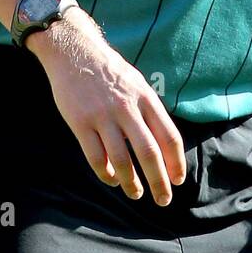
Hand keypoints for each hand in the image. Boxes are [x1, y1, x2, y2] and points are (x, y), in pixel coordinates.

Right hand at [27, 9, 186, 205]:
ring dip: (132, 183)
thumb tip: (164, 145)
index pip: (168, 136)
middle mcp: (126, 108)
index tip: (177, 180)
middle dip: (159, 181)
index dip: (176, 162)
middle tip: (164, 200)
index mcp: (145, 98)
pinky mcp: (80, 122)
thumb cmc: (109, 71)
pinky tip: (112, 180)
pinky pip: (96, 156)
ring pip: (121, 160)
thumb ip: (149, 111)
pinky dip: (106, 174)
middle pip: (149, 152)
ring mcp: (102, 116)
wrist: (73, 52)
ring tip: (137, 194)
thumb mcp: (137, 83)